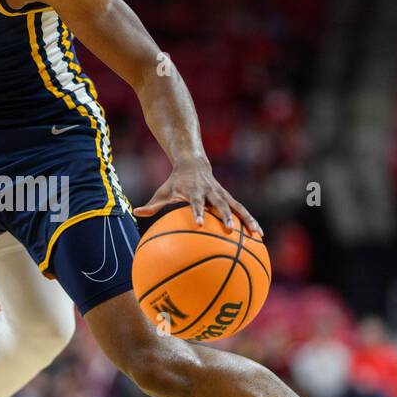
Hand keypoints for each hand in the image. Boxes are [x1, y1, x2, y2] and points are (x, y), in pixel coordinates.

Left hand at [133, 157, 262, 236]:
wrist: (193, 162)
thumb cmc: (175, 181)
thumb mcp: (163, 191)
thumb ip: (152, 204)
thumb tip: (136, 213)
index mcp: (194, 191)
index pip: (196, 202)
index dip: (198, 212)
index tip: (199, 224)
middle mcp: (210, 192)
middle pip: (220, 204)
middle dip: (226, 216)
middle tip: (230, 230)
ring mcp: (222, 194)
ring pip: (237, 207)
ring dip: (247, 219)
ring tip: (257, 234)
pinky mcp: (229, 197)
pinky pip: (241, 209)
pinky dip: (250, 220)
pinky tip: (259, 234)